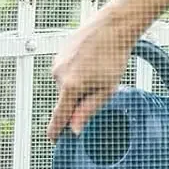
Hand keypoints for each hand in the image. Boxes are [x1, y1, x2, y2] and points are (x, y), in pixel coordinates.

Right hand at [47, 5, 138, 139]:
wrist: (112, 28)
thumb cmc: (113, 57)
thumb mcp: (106, 90)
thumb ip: (88, 110)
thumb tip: (74, 128)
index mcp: (70, 87)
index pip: (59, 116)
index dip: (57, 130)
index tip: (54, 140)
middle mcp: (58, 75)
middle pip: (66, 99)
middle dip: (80, 100)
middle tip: (101, 87)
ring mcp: (57, 63)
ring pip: (68, 84)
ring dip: (81, 84)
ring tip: (100, 70)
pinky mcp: (59, 54)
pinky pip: (68, 71)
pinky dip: (79, 72)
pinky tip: (93, 62)